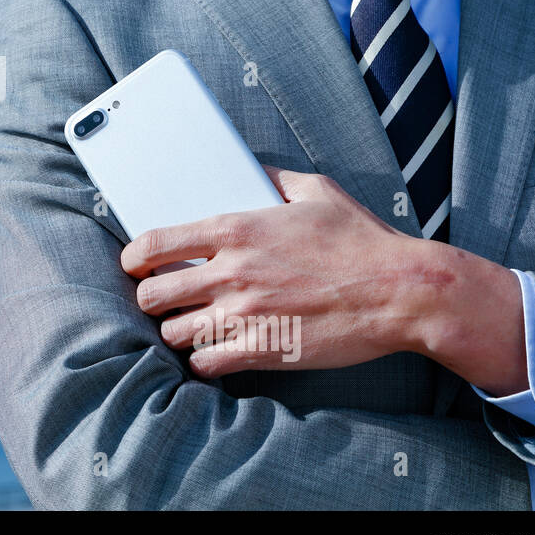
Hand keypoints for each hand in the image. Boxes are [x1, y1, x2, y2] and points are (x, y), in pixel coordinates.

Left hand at [121, 166, 525, 389]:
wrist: (401, 292)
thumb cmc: (362, 241)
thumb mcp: (317, 191)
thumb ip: (276, 178)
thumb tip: (254, 170)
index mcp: (236, 229)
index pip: (153, 244)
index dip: (133, 259)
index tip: (134, 265)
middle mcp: (231, 272)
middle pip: (153, 294)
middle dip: (150, 299)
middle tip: (162, 301)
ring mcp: (244, 314)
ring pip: (173, 333)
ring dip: (177, 332)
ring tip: (190, 327)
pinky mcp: (263, 349)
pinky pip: (206, 364)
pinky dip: (204, 361)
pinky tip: (215, 353)